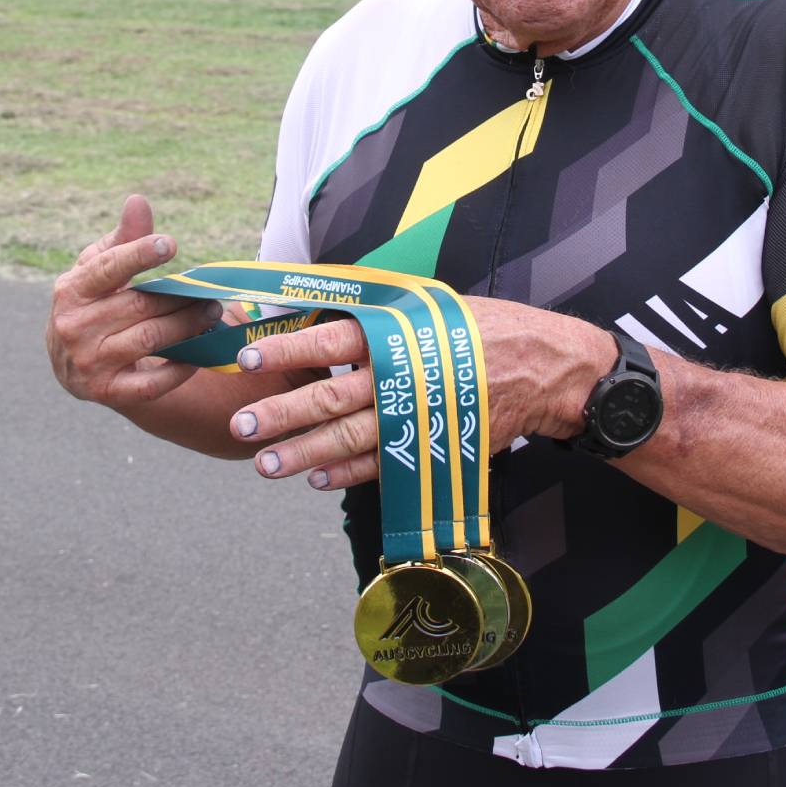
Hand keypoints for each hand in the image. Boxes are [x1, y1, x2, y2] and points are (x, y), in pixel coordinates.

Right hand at [46, 194, 223, 411]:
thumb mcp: (98, 268)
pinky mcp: (106, 392)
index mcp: (71, 290)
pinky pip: (151, 383)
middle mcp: (73, 327)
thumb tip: (138, 201)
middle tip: (208, 292)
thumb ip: (123, 238)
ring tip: (210, 314)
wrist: (70, 363)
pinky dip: (178, 369)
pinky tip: (198, 353)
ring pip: (149, 340)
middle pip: (138, 306)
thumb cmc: (92, 303)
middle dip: (179, 297)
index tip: (169, 244)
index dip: (137, 254)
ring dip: (186, 326)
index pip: (107, 269)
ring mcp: (89, 362)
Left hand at [227, 295, 615, 488]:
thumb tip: (317, 309)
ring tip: (265, 465)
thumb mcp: (426, 307)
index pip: (330, 341)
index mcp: (396, 334)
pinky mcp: (431, 446)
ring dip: (304, 453)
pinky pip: (382, 467)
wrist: (543, 367)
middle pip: (331, 399)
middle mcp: (400, 376)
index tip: (248, 359)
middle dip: (282, 414)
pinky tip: (317, 479)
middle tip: (242, 426)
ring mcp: (415, 416)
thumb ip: (376, 314)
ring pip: (349, 439)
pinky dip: (348, 474)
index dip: (288, 350)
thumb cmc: (477, 329)